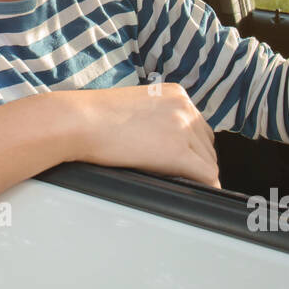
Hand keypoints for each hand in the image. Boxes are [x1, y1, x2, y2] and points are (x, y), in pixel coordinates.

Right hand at [61, 83, 219, 187]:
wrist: (79, 121)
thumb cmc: (94, 117)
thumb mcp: (136, 108)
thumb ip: (158, 119)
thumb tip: (164, 142)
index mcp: (175, 94)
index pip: (198, 125)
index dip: (193, 147)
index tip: (185, 160)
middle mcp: (184, 107)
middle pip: (206, 143)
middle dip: (197, 161)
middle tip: (180, 177)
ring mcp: (183, 127)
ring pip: (209, 160)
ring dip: (197, 174)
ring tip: (180, 185)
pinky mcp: (177, 151)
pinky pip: (207, 174)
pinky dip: (206, 187)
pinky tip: (196, 194)